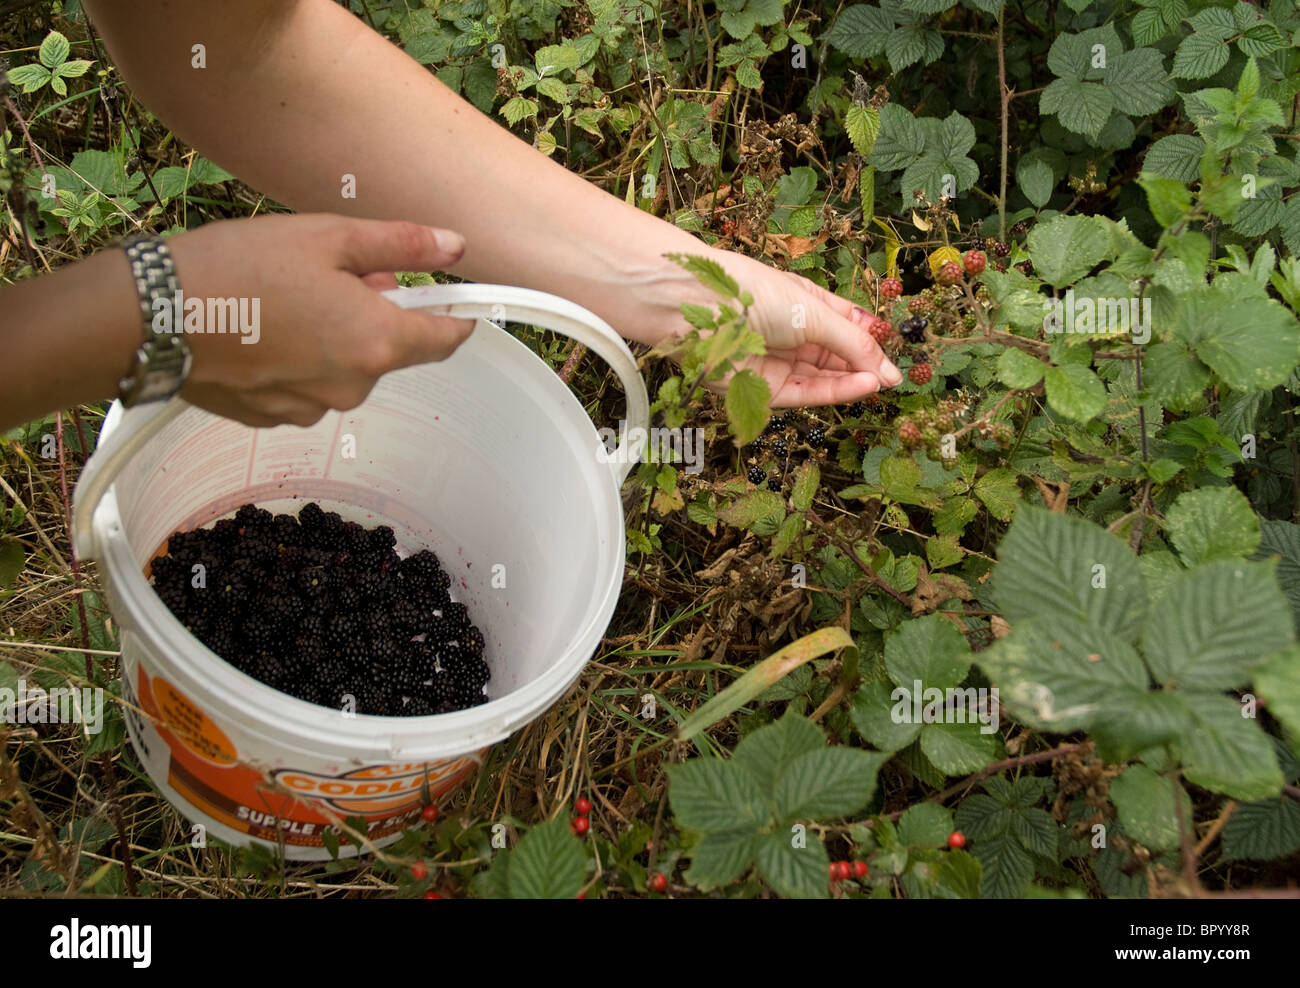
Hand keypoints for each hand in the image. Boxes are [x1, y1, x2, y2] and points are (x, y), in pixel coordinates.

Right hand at [169, 214, 474, 426]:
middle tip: (331, 274)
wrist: (155, 315)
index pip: (445, 340)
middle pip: (388, 350)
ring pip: (345, 369)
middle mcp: (354, 386)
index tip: (455, 300)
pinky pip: (307, 387)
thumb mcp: (330, 238)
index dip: (454, 316)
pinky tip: (261, 330)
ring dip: (333, 338)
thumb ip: (402, 246)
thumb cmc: (240, 268)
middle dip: (374, 314)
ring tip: (284, 300)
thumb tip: (454, 246)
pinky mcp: (276, 418)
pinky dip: (297, 361)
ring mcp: (314, 408)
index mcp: (378, 342)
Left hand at [701, 247, 901, 406]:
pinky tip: (863, 386)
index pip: (844, 323)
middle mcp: (791, 333)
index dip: (868, 338)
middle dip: (863, 365)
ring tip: (882, 382)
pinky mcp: (764, 388)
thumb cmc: (755, 293)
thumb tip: (890, 371)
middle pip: (835, 355)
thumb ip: (854, 343)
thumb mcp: (814, 312)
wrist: (698, 307)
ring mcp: (778, 361)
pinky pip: (806, 393)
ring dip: (853, 380)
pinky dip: (835, 392)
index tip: (893, 352)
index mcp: (802, 303)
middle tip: (894, 377)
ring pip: (823, 377)